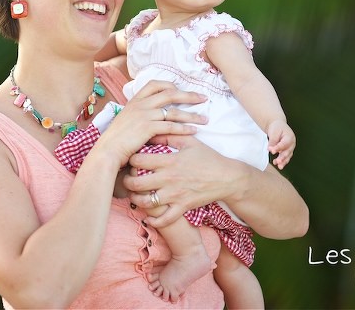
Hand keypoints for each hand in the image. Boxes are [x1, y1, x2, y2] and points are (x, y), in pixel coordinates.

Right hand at [94, 80, 206, 166]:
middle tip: (203, 98)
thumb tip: (152, 114)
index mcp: (135, 100)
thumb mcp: (125, 120)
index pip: (155, 84)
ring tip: (205, 119)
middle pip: (170, 93)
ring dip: (192, 114)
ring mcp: (145, 115)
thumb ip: (138, 114)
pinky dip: (184, 128)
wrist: (107, 151)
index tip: (181, 89)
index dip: (170, 85)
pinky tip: (194, 131)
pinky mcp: (148, 128)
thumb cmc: (116, 140)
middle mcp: (141, 104)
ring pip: (174, 111)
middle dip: (189, 95)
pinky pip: (171, 126)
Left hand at [123, 135, 239, 227]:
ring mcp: (175, 195)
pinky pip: (164, 219)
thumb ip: (168, 136)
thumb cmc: (208, 157)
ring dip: (136, 200)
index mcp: (169, 161)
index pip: (139, 160)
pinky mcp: (182, 208)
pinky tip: (149, 216)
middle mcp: (169, 179)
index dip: (131, 159)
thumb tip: (150, 133)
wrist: (227, 178)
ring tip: (135, 195)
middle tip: (128, 178)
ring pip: (146, 202)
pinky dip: (154, 221)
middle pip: (136, 183)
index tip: (132, 159)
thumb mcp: (189, 141)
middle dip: (127, 181)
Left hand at [267, 119, 295, 169]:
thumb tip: (270, 149)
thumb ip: (272, 141)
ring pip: (288, 156)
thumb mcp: (274, 132)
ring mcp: (290, 148)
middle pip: (287, 151)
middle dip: (282, 157)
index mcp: (290, 137)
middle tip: (277, 161)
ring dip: (283, 161)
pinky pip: (286, 157)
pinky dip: (283, 161)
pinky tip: (278, 165)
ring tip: (279, 166)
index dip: (278, 148)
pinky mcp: (287, 151)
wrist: (278, 125)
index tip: (271, 151)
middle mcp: (292, 143)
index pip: (284, 144)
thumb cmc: (277, 127)